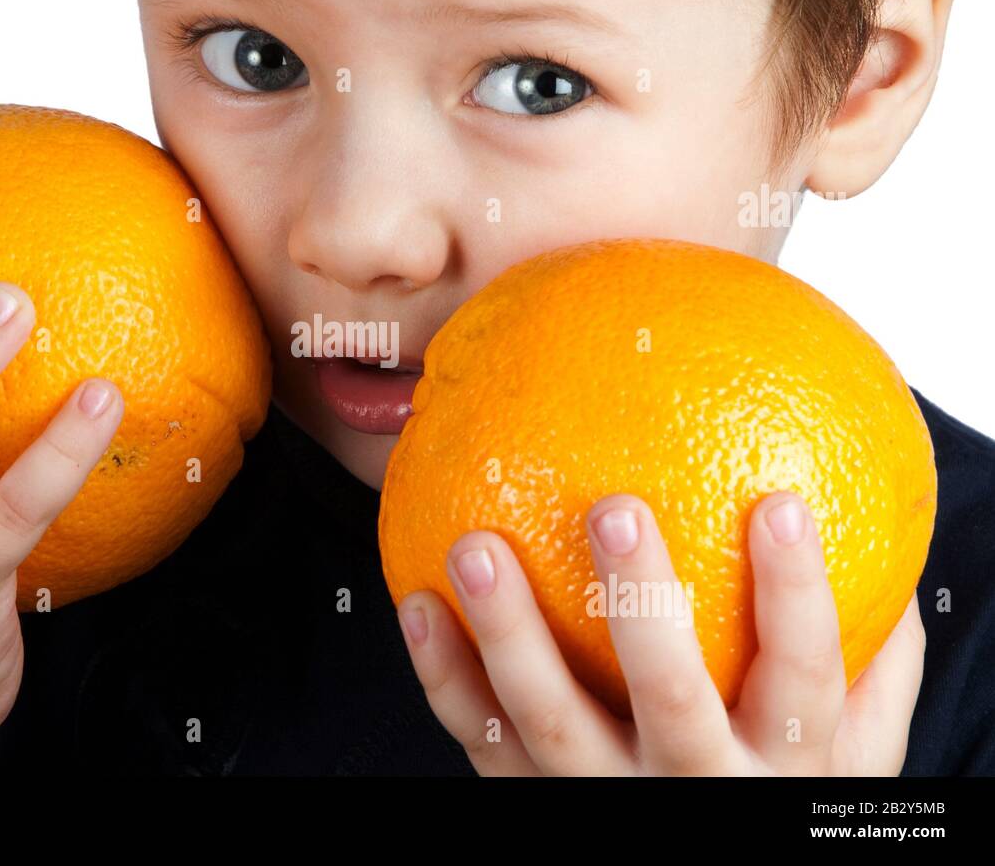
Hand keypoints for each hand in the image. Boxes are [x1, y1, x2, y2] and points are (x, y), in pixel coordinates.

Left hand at [396, 492, 925, 774]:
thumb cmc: (784, 795)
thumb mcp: (853, 759)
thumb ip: (875, 673)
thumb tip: (893, 562)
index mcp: (783, 765)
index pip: (804, 676)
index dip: (797, 595)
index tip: (780, 502)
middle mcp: (694, 788)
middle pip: (669, 700)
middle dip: (643, 610)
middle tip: (615, 510)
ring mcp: (604, 802)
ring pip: (549, 722)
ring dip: (509, 633)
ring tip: (474, 547)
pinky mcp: (533, 807)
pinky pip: (480, 742)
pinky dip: (444, 675)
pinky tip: (415, 601)